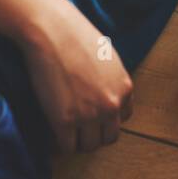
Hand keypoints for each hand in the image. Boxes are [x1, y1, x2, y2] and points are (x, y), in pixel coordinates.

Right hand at [20, 0, 134, 153]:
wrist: (53, 31)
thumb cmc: (76, 37)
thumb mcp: (108, 58)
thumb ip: (111, 80)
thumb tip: (105, 94)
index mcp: (125, 88)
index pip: (122, 117)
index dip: (106, 118)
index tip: (92, 116)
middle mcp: (111, 104)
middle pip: (108, 137)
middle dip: (95, 134)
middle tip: (78, 129)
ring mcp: (89, 115)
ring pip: (89, 146)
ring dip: (78, 142)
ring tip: (65, 133)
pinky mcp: (65, 120)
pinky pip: (67, 147)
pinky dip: (59, 146)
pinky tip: (52, 135)